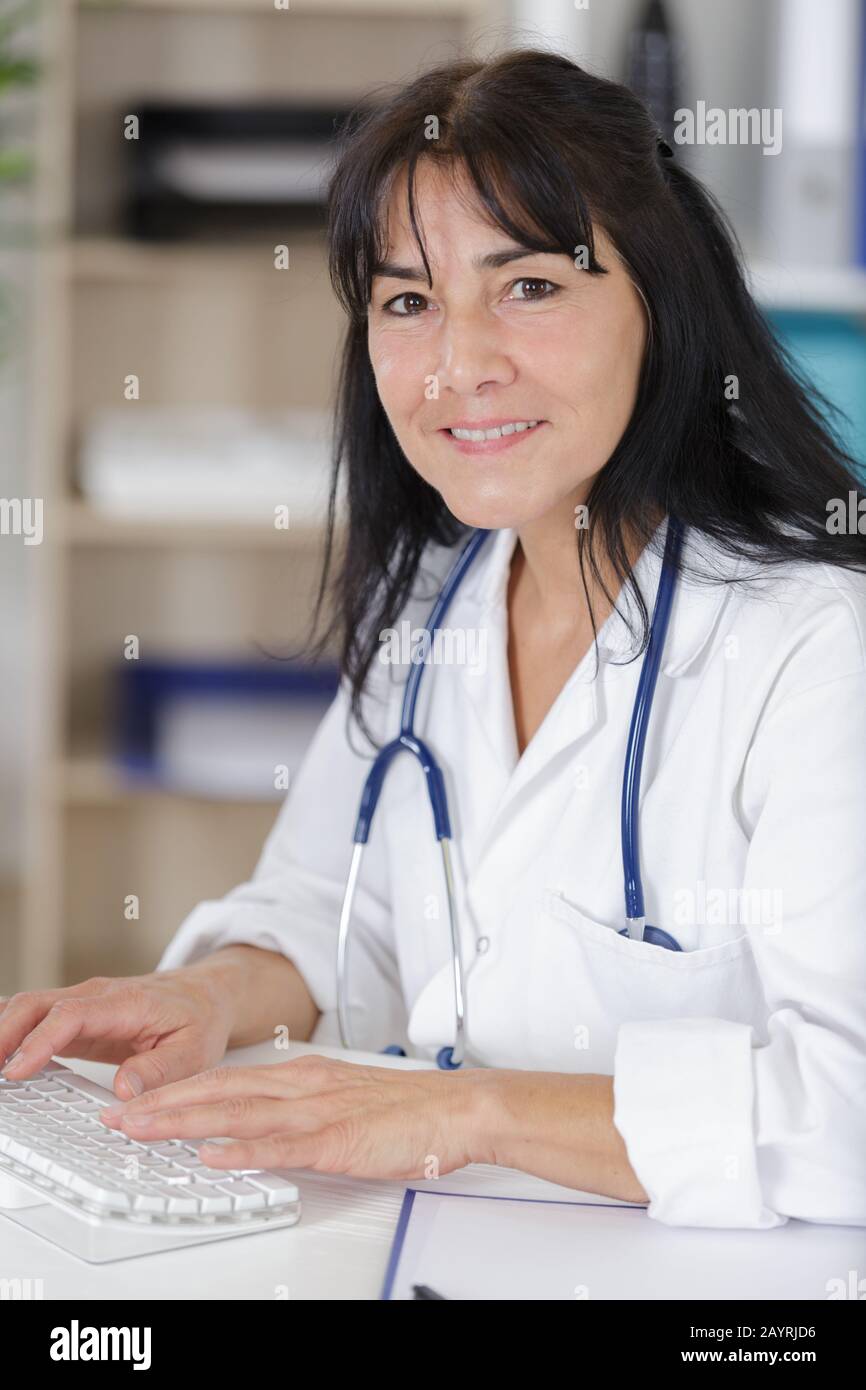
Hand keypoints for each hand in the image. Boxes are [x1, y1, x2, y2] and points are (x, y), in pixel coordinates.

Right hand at [0, 968, 235, 1099]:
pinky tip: (1, 1056)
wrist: (205, 995)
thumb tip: (124, 1090)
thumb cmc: (200, 1019)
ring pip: (29, 1007)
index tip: (17, 1071)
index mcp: (125, 1003)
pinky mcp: (76, 1017)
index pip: (71, 1015)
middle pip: (36, 1004)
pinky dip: (11, 1032)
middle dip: (4, 1033)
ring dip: (2, 1031)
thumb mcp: (195, 1051)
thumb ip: (160, 1070)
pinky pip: (35, 1019)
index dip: (39, 1041)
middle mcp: (97, 997)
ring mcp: (83, 1004)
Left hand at [99, 1054, 499, 1179]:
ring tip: (141, 1130)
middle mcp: (303, 1087)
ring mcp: (318, 1112)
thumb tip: (257, 1129)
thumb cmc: (408, 1109)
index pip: (225, 1081)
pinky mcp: (338, 1140)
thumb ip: (298, 1110)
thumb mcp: (342, 1099)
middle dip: (161, 1103)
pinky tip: (214, 1157)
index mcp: (303, 1076)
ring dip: (183, 1122)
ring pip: (238, 1114)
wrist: (457, 1108)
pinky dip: (244, 1151)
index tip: (137, 1102)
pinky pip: (283, 1147)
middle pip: (219, 1092)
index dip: (176, 1091)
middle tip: (117, 1115)